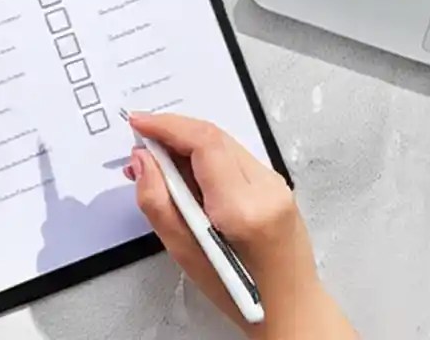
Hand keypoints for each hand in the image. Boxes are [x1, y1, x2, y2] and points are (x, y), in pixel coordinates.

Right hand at [126, 114, 355, 339]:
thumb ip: (158, 202)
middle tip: (141, 145)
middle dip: (172, 132)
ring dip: (187, 145)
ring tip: (157, 165)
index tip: (138, 123)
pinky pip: (234, 158)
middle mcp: (265, 189)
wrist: (291, 308)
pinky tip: (186, 175)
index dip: (167, 126)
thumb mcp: (185, 254)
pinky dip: (205, 158)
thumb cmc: (242, 293)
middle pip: (213, 137)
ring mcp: (276, 184)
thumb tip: (142, 161)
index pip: (203, 144)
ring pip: (223, 144)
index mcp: (243, 209)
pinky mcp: (277, 185)